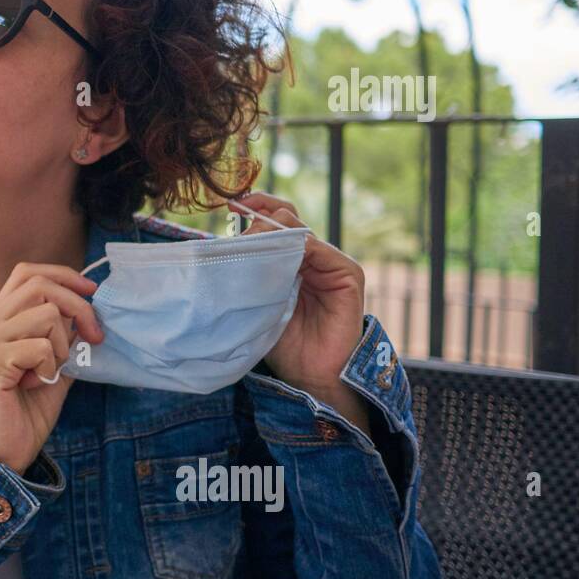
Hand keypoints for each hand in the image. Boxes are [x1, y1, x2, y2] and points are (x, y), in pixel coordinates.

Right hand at [0, 263, 103, 474]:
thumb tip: (90, 313)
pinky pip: (42, 347)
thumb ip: (66, 338)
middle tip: (94, 337)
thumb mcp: (54, 366)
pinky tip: (36, 385)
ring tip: (48, 374)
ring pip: (46, 316)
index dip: (62, 275)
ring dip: (62, 348)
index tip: (91, 291)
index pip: (26, 274)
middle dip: (78, 307)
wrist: (4, 452)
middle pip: (39, 286)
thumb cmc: (26, 411)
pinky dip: (51, 368)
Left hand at [228, 192, 370, 429]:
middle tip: (238, 219)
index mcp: (288, 260)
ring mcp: (330, 262)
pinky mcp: (347, 273)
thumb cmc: (283, 342)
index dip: (254, 208)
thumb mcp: (258, 301)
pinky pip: (320, 250)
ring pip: (299, 230)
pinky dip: (298, 248)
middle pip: (285, 217)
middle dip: (260, 215)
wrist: (313, 374)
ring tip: (253, 245)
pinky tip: (280, 257)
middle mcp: (310, 256)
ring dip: (273, 233)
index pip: (273, 220)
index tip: (231, 204)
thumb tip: (233, 241)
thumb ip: (250, 272)